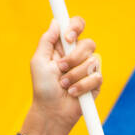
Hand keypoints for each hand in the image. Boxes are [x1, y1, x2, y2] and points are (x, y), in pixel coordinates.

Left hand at [13, 17, 100, 134]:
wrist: (51, 112)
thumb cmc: (42, 88)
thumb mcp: (39, 62)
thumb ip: (47, 40)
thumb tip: (56, 22)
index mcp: (64, 47)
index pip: (77, 26)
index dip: (75, 27)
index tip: (68, 37)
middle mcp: (78, 55)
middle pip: (88, 43)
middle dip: (74, 57)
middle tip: (61, 68)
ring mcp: (89, 69)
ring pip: (92, 60)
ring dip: (74, 75)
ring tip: (64, 85)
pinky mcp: (96, 83)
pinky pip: (96, 77)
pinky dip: (82, 86)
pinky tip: (73, 93)